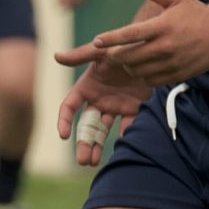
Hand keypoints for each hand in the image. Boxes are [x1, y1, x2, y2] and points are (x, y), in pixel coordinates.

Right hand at [53, 51, 152, 168]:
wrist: (153, 50)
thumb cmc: (124, 46)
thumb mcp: (102, 51)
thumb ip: (80, 55)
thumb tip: (55, 56)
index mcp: (87, 87)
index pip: (69, 107)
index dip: (64, 120)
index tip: (63, 135)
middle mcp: (99, 100)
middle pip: (86, 125)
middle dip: (83, 143)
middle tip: (82, 159)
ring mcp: (116, 107)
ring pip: (103, 131)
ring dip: (97, 147)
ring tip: (93, 162)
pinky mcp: (133, 110)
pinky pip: (127, 127)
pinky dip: (125, 137)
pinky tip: (124, 147)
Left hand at [76, 0, 208, 87]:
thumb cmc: (197, 13)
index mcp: (162, 26)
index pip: (129, 34)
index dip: (110, 39)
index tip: (96, 42)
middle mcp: (166, 46)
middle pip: (129, 56)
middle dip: (116, 56)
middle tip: (111, 53)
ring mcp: (172, 62)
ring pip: (138, 71)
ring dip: (129, 66)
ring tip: (129, 60)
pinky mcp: (178, 74)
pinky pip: (152, 80)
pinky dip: (144, 76)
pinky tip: (144, 68)